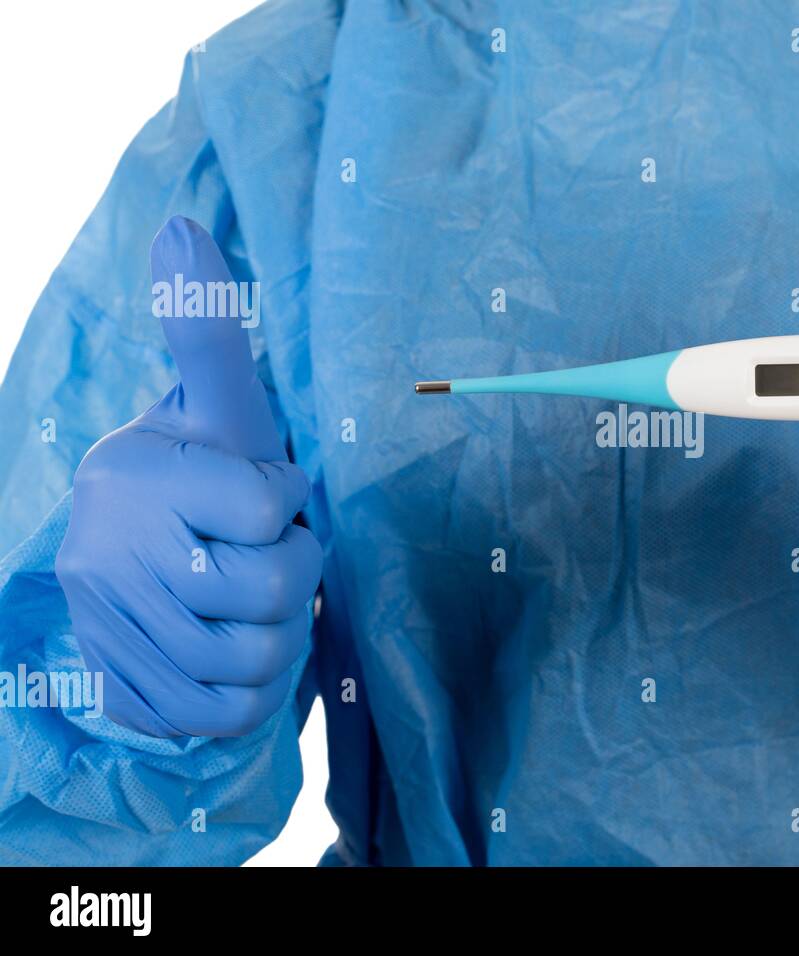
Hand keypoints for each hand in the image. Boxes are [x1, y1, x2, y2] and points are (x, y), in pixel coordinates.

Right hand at [56, 216, 321, 736]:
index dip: (288, 502)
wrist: (141, 556)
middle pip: (276, 588)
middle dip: (296, 573)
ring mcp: (109, 629)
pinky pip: (223, 715)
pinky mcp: (122, 688)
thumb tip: (181, 227)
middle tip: (265, 554)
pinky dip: (253, 693)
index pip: (274, 503)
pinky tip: (240, 651)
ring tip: (256, 604)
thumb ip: (208, 332)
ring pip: (257, 658)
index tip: (260, 496)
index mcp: (135, 475)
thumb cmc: (203, 470)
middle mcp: (108, 553)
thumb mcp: (218, 404)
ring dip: (282, 635)